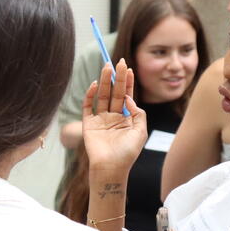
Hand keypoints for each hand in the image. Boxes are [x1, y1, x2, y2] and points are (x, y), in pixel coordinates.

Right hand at [81, 60, 145, 174]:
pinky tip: (96, 85)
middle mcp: (114, 117)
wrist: (111, 168)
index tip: (129, 68)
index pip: (127, 96)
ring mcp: (101, 120)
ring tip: (107, 67)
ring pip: (103, 96)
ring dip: (105, 81)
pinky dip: (90, 95)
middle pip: (116, 93)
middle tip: (118, 62)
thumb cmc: (127, 153)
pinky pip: (88, 106)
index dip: (128, 83)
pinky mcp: (89, 124)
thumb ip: (138, 113)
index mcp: (126, 119)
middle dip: (117, 78)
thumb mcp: (141, 132)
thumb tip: (129, 98)